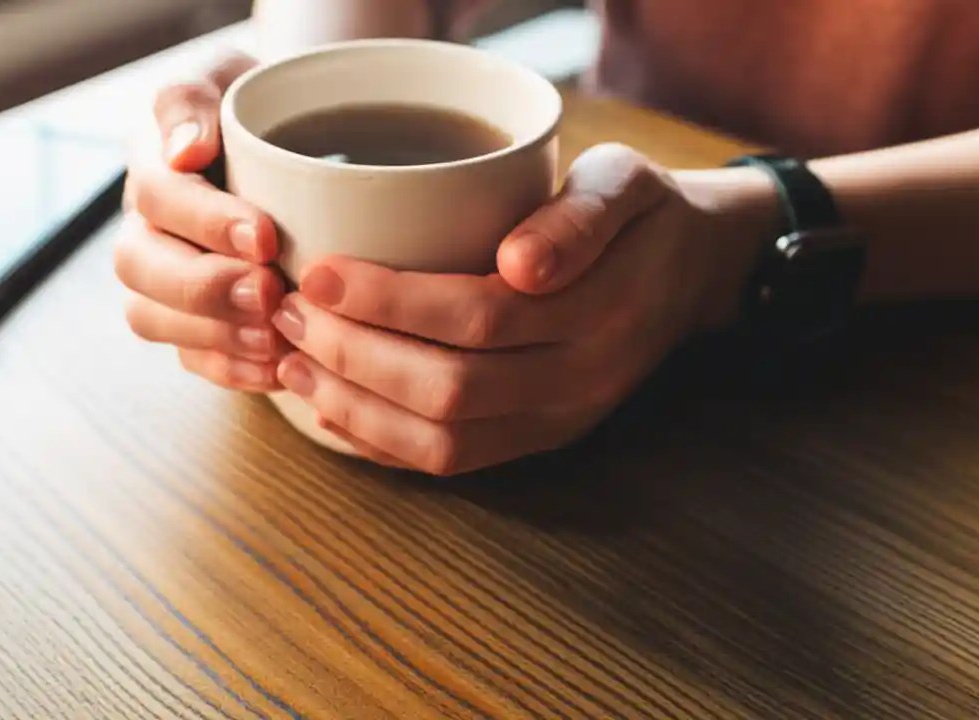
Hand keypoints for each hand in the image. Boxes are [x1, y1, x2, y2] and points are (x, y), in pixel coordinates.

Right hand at [114, 53, 288, 390]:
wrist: (297, 147)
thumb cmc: (264, 110)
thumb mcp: (231, 80)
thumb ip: (195, 100)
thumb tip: (182, 152)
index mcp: (152, 163)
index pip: (159, 197)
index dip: (207, 223)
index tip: (267, 238)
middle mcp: (145, 225)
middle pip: (140, 267)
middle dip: (204, 288)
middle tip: (269, 295)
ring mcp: (160, 278)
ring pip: (152, 319)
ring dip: (214, 335)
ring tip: (276, 340)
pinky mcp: (189, 322)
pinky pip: (189, 357)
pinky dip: (229, 370)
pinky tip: (276, 370)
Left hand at [271, 144, 775, 474]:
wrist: (690, 270)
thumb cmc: (638, 214)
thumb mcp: (625, 183)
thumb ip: (579, 217)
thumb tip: (518, 265)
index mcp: (599, 311)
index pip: (477, 318)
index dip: (388, 303)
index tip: (317, 273)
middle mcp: (581, 380)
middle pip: (450, 391)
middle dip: (354, 357)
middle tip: (288, 315)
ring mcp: (560, 421)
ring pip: (446, 443)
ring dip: (357, 410)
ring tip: (292, 365)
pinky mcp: (540, 439)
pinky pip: (455, 464)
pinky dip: (384, 446)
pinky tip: (331, 411)